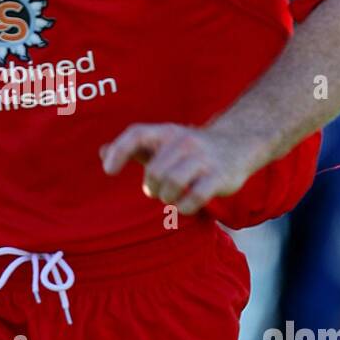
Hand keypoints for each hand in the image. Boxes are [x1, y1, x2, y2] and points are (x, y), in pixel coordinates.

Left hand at [100, 122, 256, 214]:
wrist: (237, 143)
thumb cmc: (190, 149)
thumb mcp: (163, 143)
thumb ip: (134, 149)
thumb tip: (101, 152)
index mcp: (166, 132)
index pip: (136, 134)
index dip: (119, 151)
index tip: (109, 171)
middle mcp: (184, 141)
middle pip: (154, 172)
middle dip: (153, 188)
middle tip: (159, 190)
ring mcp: (203, 158)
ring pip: (172, 185)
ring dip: (168, 198)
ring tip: (173, 196)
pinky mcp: (219, 176)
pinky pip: (193, 198)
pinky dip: (185, 207)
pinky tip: (187, 204)